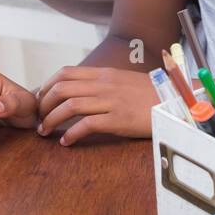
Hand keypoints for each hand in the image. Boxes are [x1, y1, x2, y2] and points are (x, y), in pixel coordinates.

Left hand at [35, 66, 160, 145]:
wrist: (175, 101)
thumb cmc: (150, 94)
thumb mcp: (123, 80)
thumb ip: (102, 83)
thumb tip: (80, 91)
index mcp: (104, 73)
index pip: (65, 73)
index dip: (46, 86)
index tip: (40, 99)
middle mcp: (104, 83)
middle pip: (62, 88)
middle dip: (43, 104)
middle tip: (38, 118)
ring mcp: (111, 100)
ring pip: (70, 105)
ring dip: (51, 120)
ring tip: (45, 131)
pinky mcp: (118, 119)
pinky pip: (86, 125)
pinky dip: (71, 134)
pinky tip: (66, 142)